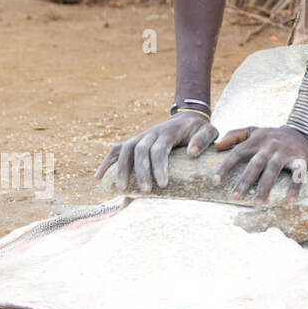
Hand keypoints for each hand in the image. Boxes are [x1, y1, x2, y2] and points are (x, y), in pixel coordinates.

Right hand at [95, 111, 218, 192]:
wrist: (188, 117)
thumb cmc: (199, 129)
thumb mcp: (209, 130)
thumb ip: (203, 140)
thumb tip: (191, 153)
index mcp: (169, 132)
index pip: (159, 149)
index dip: (159, 167)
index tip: (163, 184)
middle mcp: (151, 133)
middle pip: (140, 151)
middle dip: (141, 172)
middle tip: (147, 191)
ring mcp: (140, 136)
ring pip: (125, 150)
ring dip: (121, 169)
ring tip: (121, 189)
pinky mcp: (134, 141)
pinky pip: (116, 150)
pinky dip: (106, 162)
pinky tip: (98, 177)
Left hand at [214, 126, 307, 203]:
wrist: (303, 132)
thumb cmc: (273, 136)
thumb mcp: (254, 131)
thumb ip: (235, 135)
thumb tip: (217, 146)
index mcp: (257, 140)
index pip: (238, 153)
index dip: (226, 167)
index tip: (215, 182)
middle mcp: (270, 146)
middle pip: (255, 164)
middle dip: (245, 181)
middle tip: (235, 197)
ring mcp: (285, 153)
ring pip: (273, 171)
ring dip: (265, 188)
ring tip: (257, 204)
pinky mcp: (300, 160)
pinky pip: (297, 174)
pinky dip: (295, 188)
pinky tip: (290, 201)